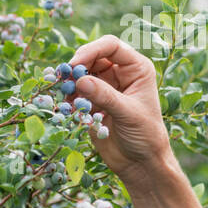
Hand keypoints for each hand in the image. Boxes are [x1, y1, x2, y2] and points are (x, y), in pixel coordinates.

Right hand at [65, 34, 172, 180]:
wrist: (141, 161)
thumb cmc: (145, 136)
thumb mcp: (128, 114)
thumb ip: (105, 96)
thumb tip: (79, 80)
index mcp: (137, 69)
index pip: (111, 46)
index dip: (91, 50)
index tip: (75, 65)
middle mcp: (121, 73)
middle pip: (91, 56)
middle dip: (76, 67)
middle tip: (63, 81)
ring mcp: (106, 86)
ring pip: (80, 73)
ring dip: (70, 83)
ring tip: (68, 98)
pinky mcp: (93, 100)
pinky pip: (75, 90)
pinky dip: (69, 96)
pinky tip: (71, 108)